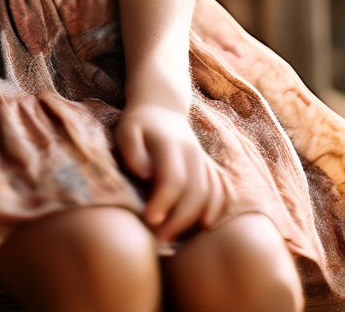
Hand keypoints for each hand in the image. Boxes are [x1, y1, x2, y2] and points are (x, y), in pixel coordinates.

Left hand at [115, 102, 226, 242]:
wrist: (161, 105)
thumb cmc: (138, 123)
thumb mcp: (126, 129)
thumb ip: (131, 150)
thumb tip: (145, 174)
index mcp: (170, 144)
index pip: (173, 179)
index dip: (163, 202)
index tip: (149, 220)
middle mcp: (192, 152)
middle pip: (196, 191)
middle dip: (179, 220)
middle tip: (159, 238)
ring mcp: (202, 159)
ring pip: (209, 193)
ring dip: (195, 219)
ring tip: (172, 237)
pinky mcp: (207, 165)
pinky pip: (218, 189)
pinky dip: (215, 209)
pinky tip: (203, 227)